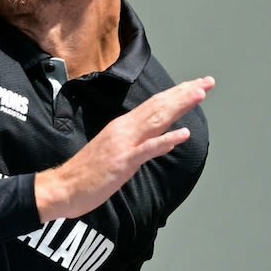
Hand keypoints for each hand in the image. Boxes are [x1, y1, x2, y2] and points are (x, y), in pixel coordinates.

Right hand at [34, 76, 213, 221]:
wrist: (63, 187)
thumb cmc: (87, 174)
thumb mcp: (118, 156)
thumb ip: (140, 147)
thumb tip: (164, 143)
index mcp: (123, 127)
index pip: (155, 106)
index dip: (177, 95)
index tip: (196, 86)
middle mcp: (125, 130)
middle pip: (159, 107)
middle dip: (184, 94)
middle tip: (207, 82)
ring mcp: (124, 145)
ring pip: (157, 121)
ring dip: (179, 107)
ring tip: (200, 95)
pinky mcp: (123, 162)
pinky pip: (148, 149)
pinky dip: (166, 140)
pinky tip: (182, 133)